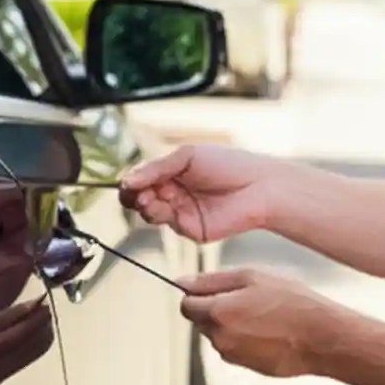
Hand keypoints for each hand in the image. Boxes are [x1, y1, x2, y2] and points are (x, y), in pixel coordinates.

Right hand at [119, 144, 277, 242]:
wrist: (257, 188)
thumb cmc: (229, 165)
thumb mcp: (188, 156)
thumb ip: (157, 168)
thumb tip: (127, 179)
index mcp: (174, 170)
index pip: (143, 176)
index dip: (132, 179)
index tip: (127, 180)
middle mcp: (174, 190)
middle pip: (140, 195)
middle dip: (133, 193)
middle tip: (136, 190)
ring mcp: (180, 210)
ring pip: (148, 210)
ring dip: (143, 203)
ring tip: (148, 197)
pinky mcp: (188, 228)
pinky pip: (164, 222)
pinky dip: (157, 214)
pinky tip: (162, 204)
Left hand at [179, 268, 340, 377]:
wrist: (321, 336)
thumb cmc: (292, 302)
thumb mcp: (253, 276)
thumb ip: (212, 279)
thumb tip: (182, 282)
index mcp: (217, 312)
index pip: (186, 304)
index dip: (198, 293)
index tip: (217, 288)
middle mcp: (219, 337)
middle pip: (201, 320)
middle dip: (215, 307)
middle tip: (247, 297)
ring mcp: (232, 355)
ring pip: (218, 334)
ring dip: (230, 323)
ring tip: (261, 313)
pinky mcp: (245, 366)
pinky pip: (234, 347)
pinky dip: (243, 337)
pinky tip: (266, 328)